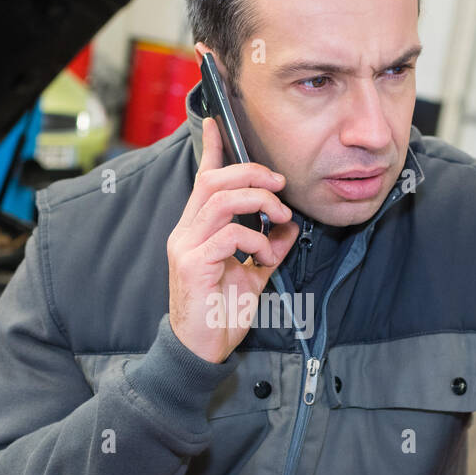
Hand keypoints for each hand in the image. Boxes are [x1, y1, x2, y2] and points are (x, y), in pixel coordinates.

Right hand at [167, 117, 300, 363]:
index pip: (202, 179)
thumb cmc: (221, 314)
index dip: (211, 148)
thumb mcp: (253, 275)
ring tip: (279, 217)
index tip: (219, 123)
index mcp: (196, 229)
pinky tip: (265, 255)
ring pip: (221, 200)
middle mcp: (185, 232)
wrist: (201, 351)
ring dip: (259, 202)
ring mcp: (185, 247)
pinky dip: (256, 238)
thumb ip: (269, 248)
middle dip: (252, 173)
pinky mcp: (192, 264)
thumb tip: (290, 226)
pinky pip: (228, 235)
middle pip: (214, 181)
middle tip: (281, 184)